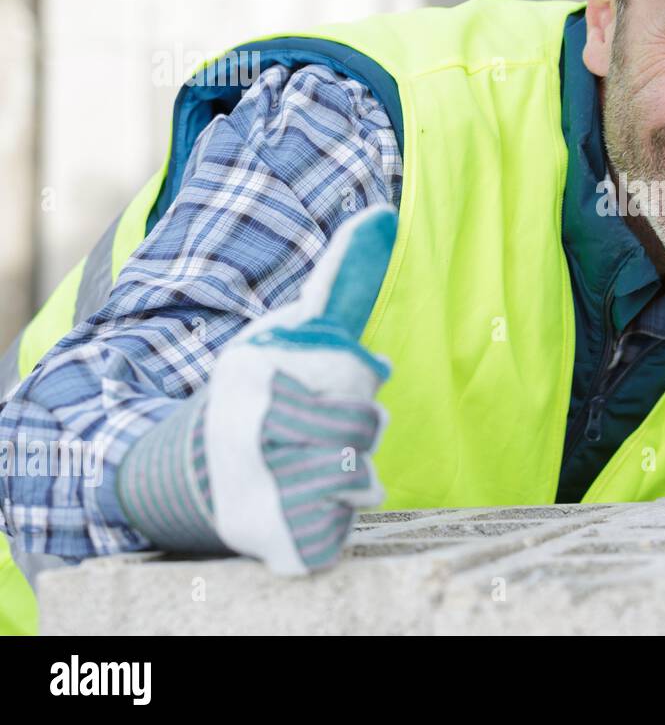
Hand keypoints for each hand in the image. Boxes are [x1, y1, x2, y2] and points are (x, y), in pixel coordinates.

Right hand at [203, 205, 396, 574]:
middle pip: (367, 423)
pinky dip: (335, 511)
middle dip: (354, 422)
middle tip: (310, 423)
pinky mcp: (283, 533)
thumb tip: (384, 215)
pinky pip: (348, 517)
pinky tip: (301, 497)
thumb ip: (345, 277)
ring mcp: (265, 481)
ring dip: (349, 468)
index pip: (352, 369)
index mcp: (262, 365)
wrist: (198, 474)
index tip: (357, 366)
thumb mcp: (295, 322)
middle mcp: (256, 421)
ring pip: (364, 474)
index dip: (361, 374)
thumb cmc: (265, 385)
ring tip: (303, 458)